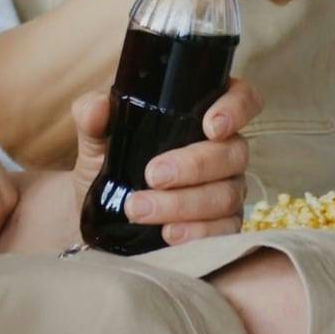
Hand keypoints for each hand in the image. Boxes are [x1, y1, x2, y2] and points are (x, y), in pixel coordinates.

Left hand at [64, 77, 257, 246]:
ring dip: (183, 203)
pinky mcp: (222, 226)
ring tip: (139, 210)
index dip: (236, 109)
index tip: (210, 126)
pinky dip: (196, 233)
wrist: (99, 213)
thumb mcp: (95, 136)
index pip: (241, 99)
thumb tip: (98, 108)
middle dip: (193, 166)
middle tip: (152, 175)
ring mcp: (227, 188)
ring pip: (226, 194)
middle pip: (232, 152)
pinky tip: (168, 234)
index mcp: (201, 113)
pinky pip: (223, 231)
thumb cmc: (108, 162)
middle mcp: (223, 149)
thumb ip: (92, 113)